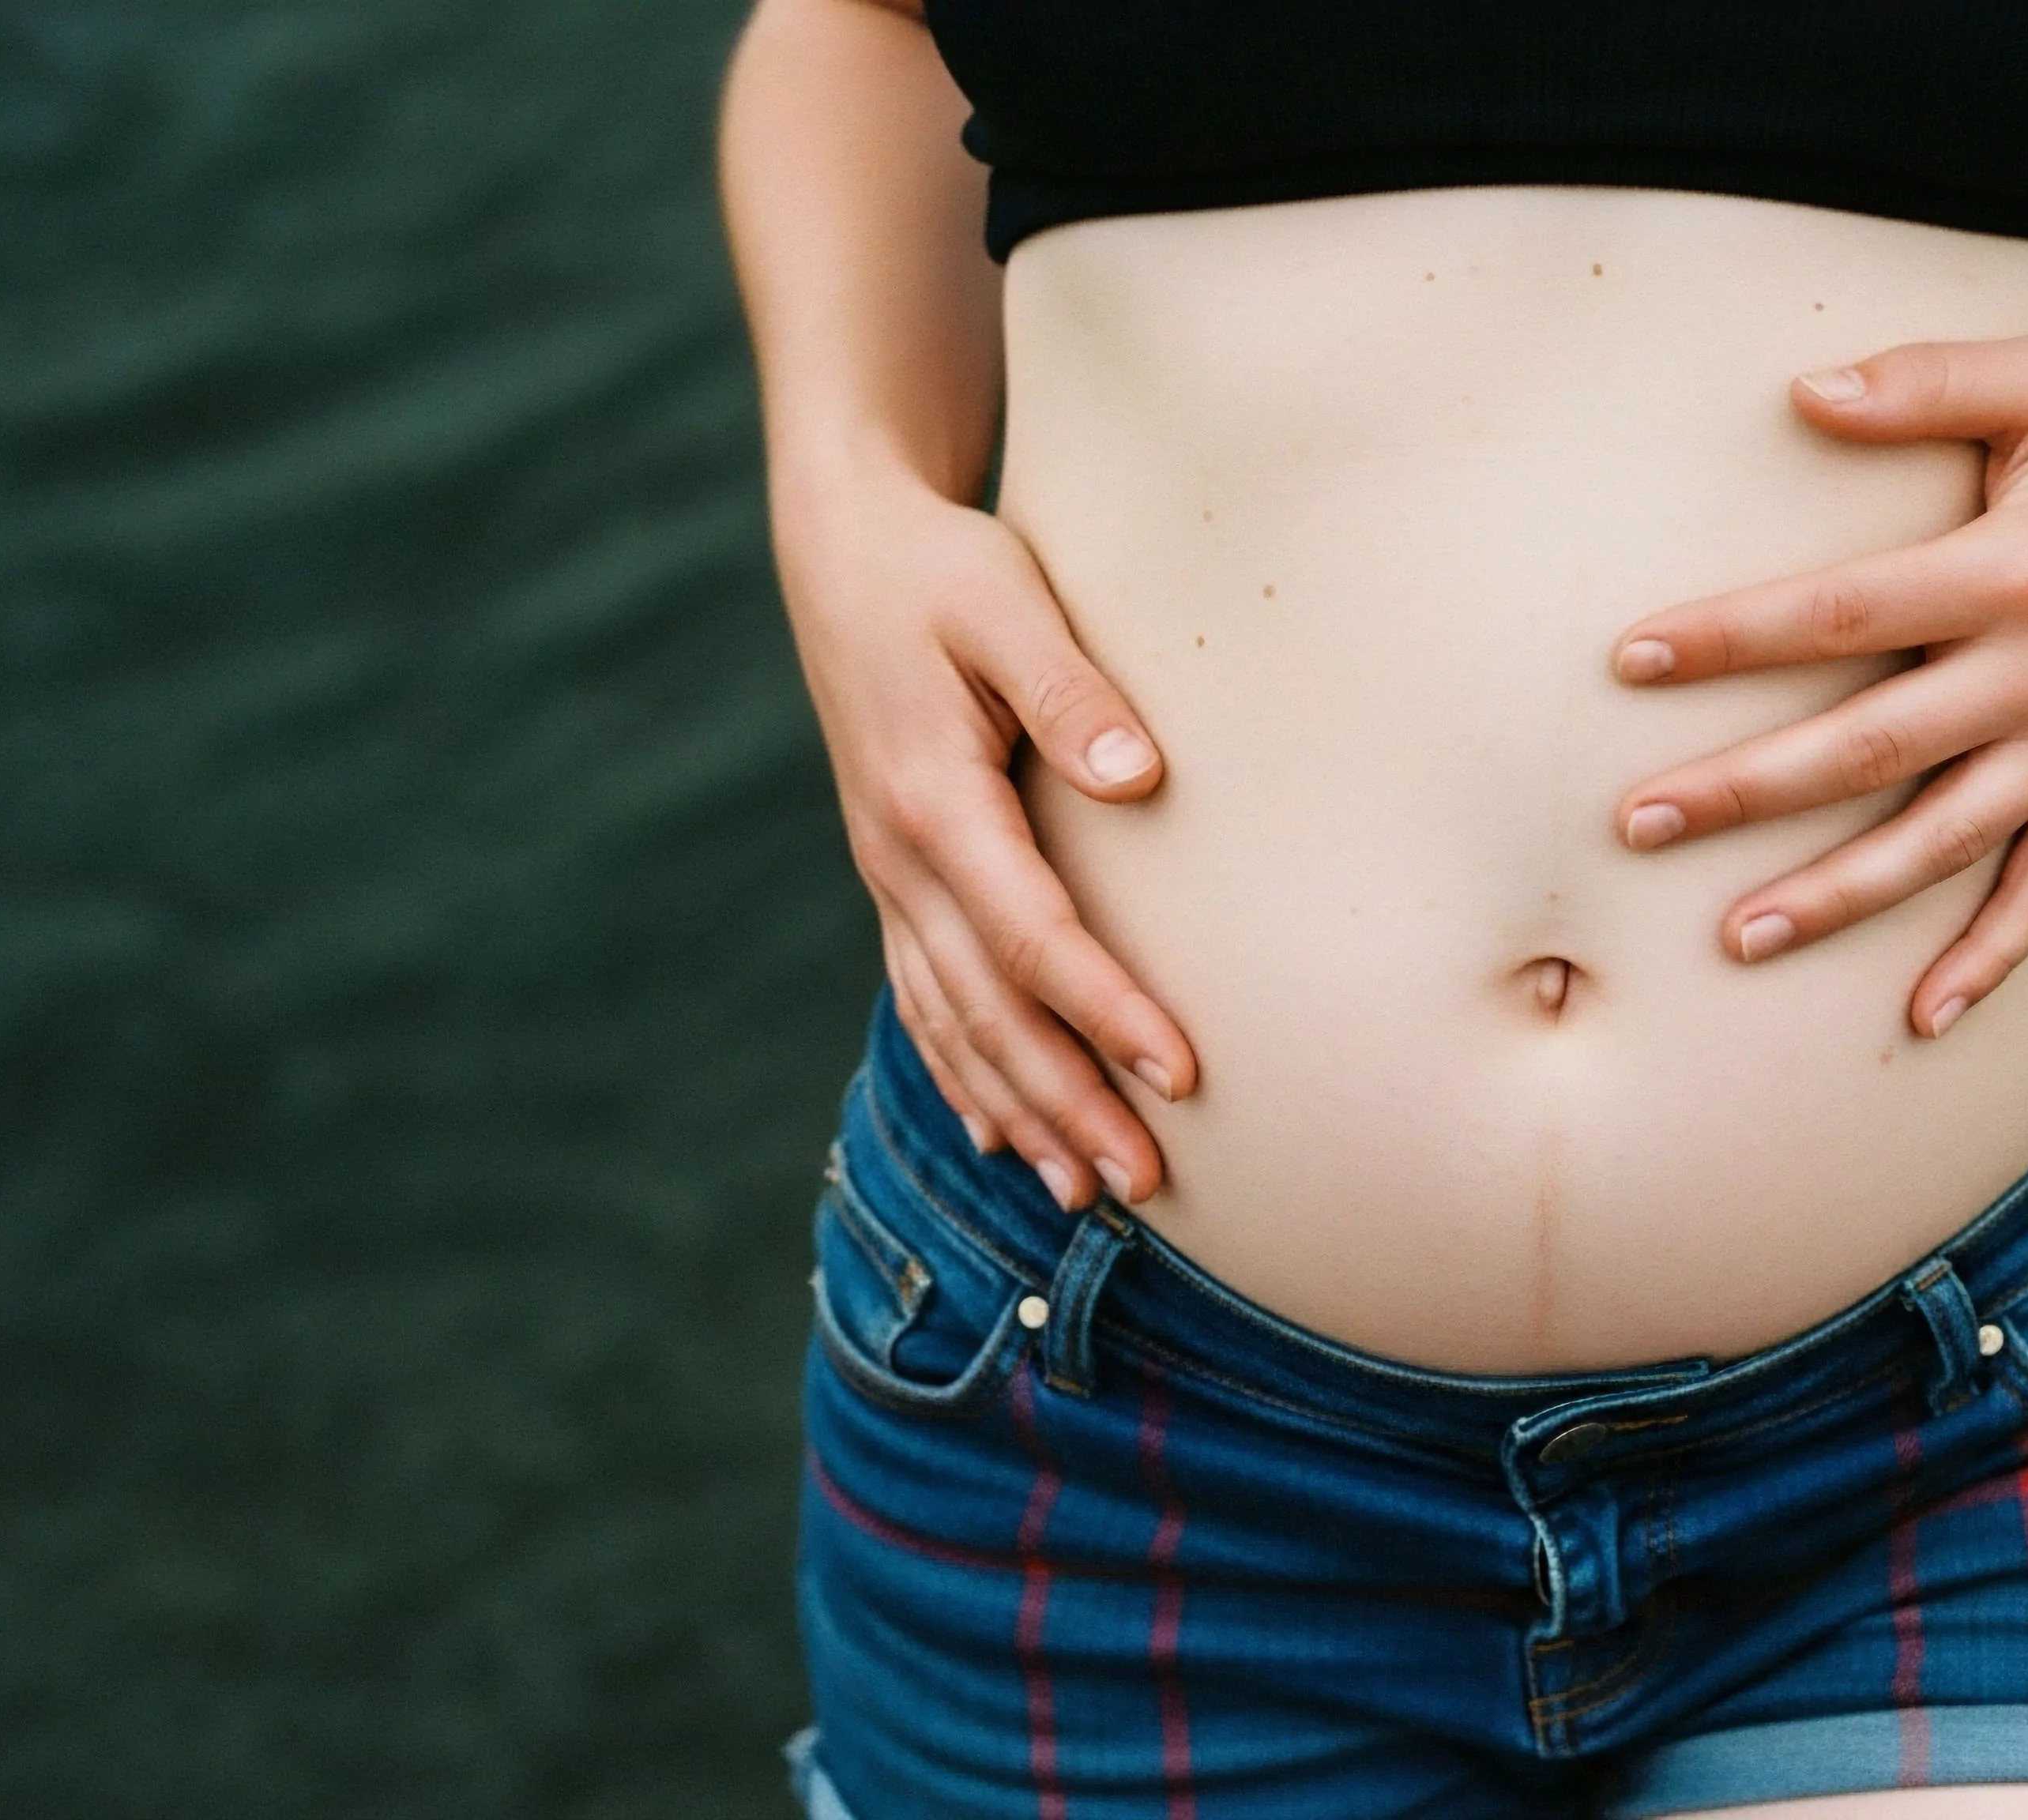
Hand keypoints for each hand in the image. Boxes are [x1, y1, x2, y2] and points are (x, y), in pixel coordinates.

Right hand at [776, 471, 1195, 1205]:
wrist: (845, 544)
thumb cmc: (941, 566)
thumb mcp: (1007, 601)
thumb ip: (1069, 691)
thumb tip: (1137, 776)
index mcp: (935, 801)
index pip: (1033, 936)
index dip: (1106, 1012)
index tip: (1182, 1072)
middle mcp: (900, 857)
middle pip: (991, 1011)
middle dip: (1067, 1104)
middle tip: (1146, 1181)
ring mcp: (889, 874)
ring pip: (952, 1022)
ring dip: (1017, 1111)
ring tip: (1083, 1191)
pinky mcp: (894, 872)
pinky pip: (924, 995)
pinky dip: (961, 1071)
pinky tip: (997, 1132)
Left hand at [1609, 336, 2027, 1036]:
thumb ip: (1926, 380)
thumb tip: (1802, 394)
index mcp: (2015, 569)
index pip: (1843, 613)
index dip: (1732, 639)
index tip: (1631, 661)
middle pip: (1872, 747)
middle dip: (1748, 789)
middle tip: (1638, 823)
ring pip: (1946, 842)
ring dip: (1840, 896)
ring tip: (1736, 937)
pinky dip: (1993, 956)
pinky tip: (1924, 1016)